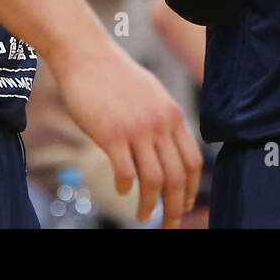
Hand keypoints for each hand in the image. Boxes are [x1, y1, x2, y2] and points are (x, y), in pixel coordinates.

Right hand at [53, 40, 202, 228]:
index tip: (185, 205)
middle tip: (171, 225)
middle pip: (177, 177)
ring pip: (154, 181)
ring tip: (144, 217)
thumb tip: (168, 150)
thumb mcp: (151, 94)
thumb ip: (163, 120)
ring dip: (151, 206)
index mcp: (172, 114)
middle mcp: (160, 123)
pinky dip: (126, 188)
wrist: (87, 54)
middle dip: (176, 207)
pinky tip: (122, 190)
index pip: (193, 161)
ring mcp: (136, 129)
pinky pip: (126, 173)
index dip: (191, 189)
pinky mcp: (111, 134)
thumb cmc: (115, 76)